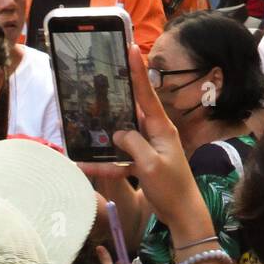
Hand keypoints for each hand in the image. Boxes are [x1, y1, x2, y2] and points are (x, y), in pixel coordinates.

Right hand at [85, 45, 212, 240]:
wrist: (182, 213)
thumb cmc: (171, 187)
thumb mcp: (150, 165)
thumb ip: (134, 144)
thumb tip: (117, 132)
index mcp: (161, 128)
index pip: (147, 95)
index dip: (138, 72)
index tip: (131, 49)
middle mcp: (155, 133)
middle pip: (131, 110)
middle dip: (115, 97)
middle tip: (96, 81)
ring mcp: (147, 148)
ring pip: (121, 135)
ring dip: (104, 133)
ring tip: (82, 122)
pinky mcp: (141, 163)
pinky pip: (119, 159)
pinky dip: (104, 163)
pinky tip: (83, 166)